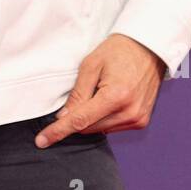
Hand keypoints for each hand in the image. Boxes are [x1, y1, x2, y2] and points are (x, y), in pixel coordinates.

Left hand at [34, 34, 166, 146]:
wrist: (148, 48)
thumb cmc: (119, 51)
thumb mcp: (91, 65)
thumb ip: (77, 94)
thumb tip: (64, 117)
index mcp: (117, 96)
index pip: (80, 121)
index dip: (58, 131)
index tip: (42, 141)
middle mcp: (130, 112)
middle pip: (89, 128)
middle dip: (76, 118)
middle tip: (78, 97)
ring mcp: (138, 118)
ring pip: (100, 130)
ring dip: (91, 118)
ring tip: (99, 92)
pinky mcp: (141, 121)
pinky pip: (112, 127)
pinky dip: (103, 118)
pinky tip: (107, 100)